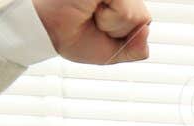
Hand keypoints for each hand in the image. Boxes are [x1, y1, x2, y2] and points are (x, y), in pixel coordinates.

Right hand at [32, 0, 149, 64]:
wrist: (47, 31)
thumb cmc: (72, 36)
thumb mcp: (109, 51)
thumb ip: (134, 48)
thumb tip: (146, 36)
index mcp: (119, 3)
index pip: (143, 21)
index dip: (124, 34)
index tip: (99, 29)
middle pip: (143, 18)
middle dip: (120, 30)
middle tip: (93, 22)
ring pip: (137, 15)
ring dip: (114, 24)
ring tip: (91, 15)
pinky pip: (126, 9)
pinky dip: (111, 18)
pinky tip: (92, 10)